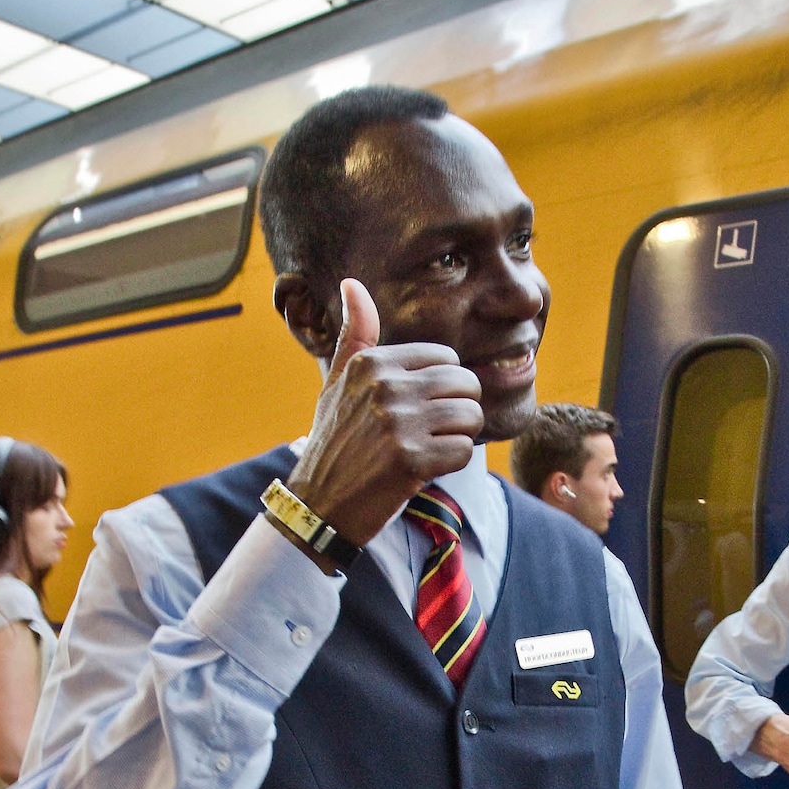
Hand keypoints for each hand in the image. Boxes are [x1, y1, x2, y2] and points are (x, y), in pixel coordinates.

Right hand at [284, 280, 483, 548]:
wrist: (318, 505)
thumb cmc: (334, 443)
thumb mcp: (336, 384)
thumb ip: (354, 335)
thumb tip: (352, 283)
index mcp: (371, 364)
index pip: (445, 357)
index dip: (442, 385)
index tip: (420, 408)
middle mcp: (384, 387)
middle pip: (465, 382)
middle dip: (458, 408)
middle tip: (432, 431)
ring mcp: (398, 424)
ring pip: (470, 415)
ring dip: (460, 436)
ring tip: (433, 447)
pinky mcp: (411, 460)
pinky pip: (464, 450)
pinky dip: (453, 463)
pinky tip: (427, 468)